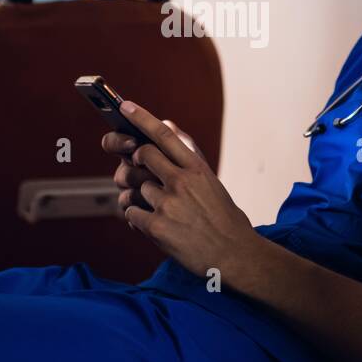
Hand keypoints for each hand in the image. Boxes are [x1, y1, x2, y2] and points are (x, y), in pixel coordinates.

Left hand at [114, 100, 261, 281]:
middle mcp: (181, 182)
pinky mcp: (157, 227)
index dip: (142, 118)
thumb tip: (168, 126)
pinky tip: (150, 224)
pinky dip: (136, 217)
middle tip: (139, 167)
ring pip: (136, 187)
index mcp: (197, 168)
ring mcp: (168, 204)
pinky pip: (131, 213)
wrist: (235, 255)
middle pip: (142, 155)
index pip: (164, 134)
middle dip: (136, 160)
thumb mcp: (211, 182)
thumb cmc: (225, 219)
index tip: (126, 106)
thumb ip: (188, 157)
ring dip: (140, 196)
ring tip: (155, 209)